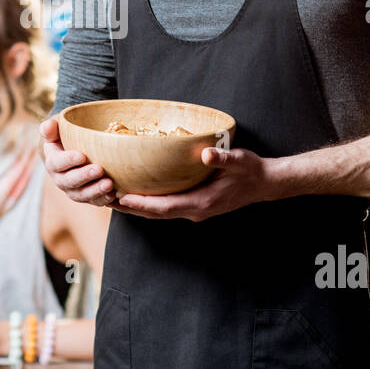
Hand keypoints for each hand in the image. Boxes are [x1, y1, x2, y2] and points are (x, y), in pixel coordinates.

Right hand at [39, 116, 117, 206]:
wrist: (77, 151)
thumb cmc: (67, 136)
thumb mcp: (58, 129)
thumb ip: (51, 128)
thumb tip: (48, 126)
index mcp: (53, 162)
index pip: (57, 163)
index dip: (68, 160)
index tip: (81, 155)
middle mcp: (61, 179)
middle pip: (70, 182)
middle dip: (84, 176)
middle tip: (99, 169)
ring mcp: (74, 190)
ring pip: (82, 195)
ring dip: (95, 191)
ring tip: (109, 184)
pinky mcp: (88, 197)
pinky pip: (95, 201)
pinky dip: (104, 199)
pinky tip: (114, 194)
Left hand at [113, 145, 276, 221]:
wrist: (264, 184)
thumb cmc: (250, 170)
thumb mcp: (239, 161)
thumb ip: (223, 158)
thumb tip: (206, 154)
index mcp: (201, 203)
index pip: (164, 206)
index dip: (142, 203)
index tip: (121, 198)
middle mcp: (195, 211)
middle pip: (156, 213)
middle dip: (131, 208)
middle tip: (105, 198)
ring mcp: (195, 211)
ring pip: (159, 213)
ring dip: (137, 208)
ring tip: (113, 198)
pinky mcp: (195, 206)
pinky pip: (166, 208)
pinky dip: (149, 205)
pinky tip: (137, 195)